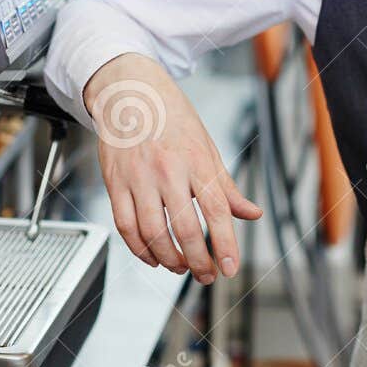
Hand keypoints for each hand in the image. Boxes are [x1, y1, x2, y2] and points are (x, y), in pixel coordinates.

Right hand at [83, 52, 261, 283]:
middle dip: (198, 261)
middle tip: (206, 275)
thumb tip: (251, 213)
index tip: (229, 267)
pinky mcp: (115, 183)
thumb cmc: (171, 117)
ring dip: (169, 259)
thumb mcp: (207, 146)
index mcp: (196, 160)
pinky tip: (152, 256)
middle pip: (185, 228)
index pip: (216, 209)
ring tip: (181, 267)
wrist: (130, 91)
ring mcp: (138, 177)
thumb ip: (226, 186)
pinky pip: (125, 226)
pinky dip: (140, 249)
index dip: (225, 243)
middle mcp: (167, 170)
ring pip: (153, 233)